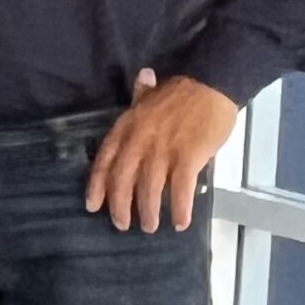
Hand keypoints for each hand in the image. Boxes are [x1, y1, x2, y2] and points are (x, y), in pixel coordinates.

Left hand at [84, 70, 238, 233]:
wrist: (212, 85)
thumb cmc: (182, 91)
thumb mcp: (151, 93)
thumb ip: (141, 94)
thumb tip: (141, 78)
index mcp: (125, 128)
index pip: (104, 162)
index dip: (96, 187)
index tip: (93, 206)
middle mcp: (138, 142)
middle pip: (122, 181)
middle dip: (120, 207)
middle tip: (122, 225)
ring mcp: (162, 151)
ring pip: (148, 190)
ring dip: (148, 213)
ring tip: (150, 227)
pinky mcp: (187, 158)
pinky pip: (180, 191)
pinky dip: (179, 210)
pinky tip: (180, 223)